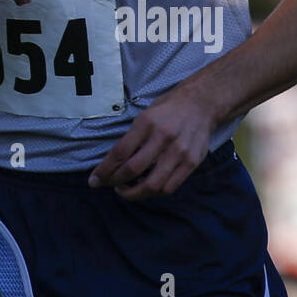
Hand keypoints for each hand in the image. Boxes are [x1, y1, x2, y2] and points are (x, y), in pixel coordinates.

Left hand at [87, 85, 217, 199]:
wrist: (202, 103)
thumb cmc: (168, 109)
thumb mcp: (145, 116)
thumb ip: (131, 139)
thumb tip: (112, 164)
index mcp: (147, 123)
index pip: (119, 153)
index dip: (104, 171)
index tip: (94, 181)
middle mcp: (163, 137)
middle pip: (133, 170)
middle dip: (115, 182)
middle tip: (109, 185)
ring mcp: (179, 152)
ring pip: (152, 185)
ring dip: (134, 193)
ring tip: (126, 189)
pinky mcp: (192, 162)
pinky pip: (169, 187)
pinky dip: (154, 192)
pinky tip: (146, 187)